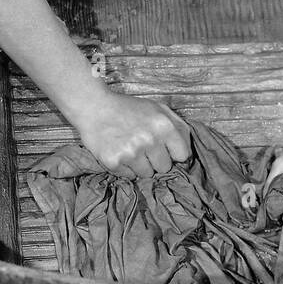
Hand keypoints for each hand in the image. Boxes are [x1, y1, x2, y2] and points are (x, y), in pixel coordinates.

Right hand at [75, 91, 190, 179]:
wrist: (94, 107)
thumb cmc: (129, 108)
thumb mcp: (158, 108)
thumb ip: (178, 126)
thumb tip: (188, 151)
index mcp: (164, 126)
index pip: (183, 156)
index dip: (174, 153)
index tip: (166, 150)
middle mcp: (149, 140)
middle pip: (165, 168)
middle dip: (157, 160)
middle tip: (144, 147)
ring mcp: (131, 152)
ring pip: (147, 174)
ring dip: (141, 165)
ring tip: (131, 149)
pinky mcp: (114, 162)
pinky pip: (130, 176)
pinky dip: (126, 168)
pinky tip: (120, 152)